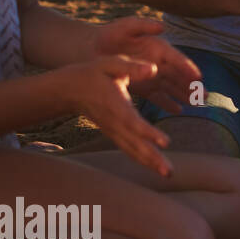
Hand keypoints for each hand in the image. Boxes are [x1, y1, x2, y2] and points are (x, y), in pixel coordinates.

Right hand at [58, 56, 173, 175]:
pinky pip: (129, 149)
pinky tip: (155, 167)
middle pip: (135, 143)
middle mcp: (115, 122)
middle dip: (152, 158)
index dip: (148, 133)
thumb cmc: (93, 74)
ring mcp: (113, 131)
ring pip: (132, 150)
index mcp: (116, 104)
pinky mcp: (114, 134)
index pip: (133, 121)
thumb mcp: (111, 64)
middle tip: (169, 172)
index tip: (164, 142)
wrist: (70, 90)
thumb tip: (153, 69)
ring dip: (150, 163)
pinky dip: (142, 159)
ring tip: (167, 174)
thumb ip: (131, 67)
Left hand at [93, 17, 199, 113]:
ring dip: (184, 95)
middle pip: (179, 76)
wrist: (91, 50)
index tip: (198, 76)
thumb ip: (143, 25)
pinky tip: (178, 110)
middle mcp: (159, 62)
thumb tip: (163, 27)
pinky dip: (168, 103)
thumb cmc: (108, 35)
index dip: (188, 67)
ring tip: (197, 104)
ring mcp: (152, 76)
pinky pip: (158, 96)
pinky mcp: (143, 87)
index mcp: (158, 48)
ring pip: (172, 87)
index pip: (177, 59)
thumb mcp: (125, 26)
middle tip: (204, 95)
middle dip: (192, 85)